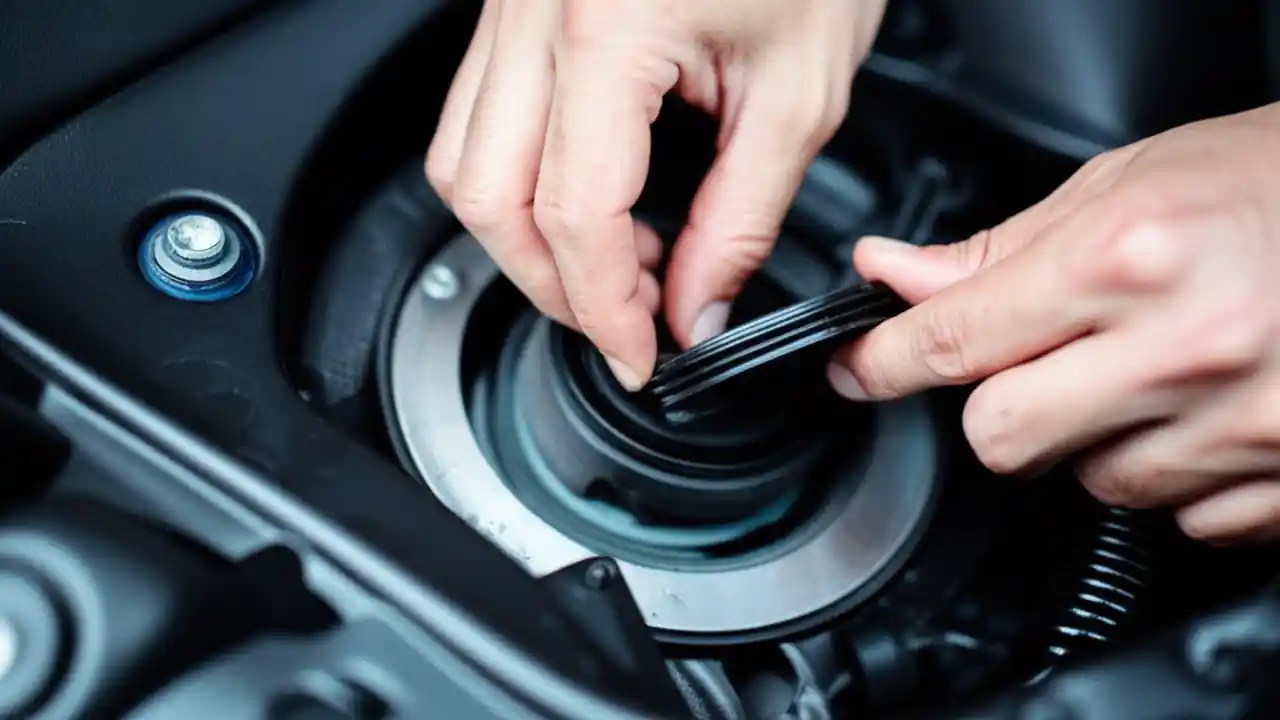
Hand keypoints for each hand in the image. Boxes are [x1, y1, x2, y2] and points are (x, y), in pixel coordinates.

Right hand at [425, 0, 885, 388]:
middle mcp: (533, 14)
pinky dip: (521, 184)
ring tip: (611, 267)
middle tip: (626, 321)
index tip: (642, 354)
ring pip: (462, 161)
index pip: (573, 215)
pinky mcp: (516, 7)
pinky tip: (589, 201)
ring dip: (525, 239)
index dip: (604, 308)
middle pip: (486, 198)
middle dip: (552, 284)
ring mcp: (511, 6)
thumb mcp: (800, 93)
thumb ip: (741, 219)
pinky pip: (480, 118)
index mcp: (606, 29)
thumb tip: (693, 308)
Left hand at [832, 103, 1279, 543]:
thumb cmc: (1278, 181)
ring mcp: (1242, 425)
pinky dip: (1170, 472)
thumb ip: (1000, 248)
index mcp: (1129, 257)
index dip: (883, 362)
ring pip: (1089, 482)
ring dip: (1091, 436)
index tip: (858, 371)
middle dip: (993, 404)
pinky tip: (1202, 411)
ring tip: (1150, 369)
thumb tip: (897, 276)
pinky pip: (1178, 516)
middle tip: (1035, 360)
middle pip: (1000, 436)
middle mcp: (1184, 348)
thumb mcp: (1128, 181)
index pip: (951, 341)